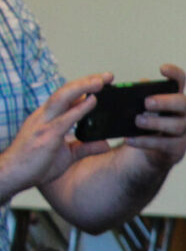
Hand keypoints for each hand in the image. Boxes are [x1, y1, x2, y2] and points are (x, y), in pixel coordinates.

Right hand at [0, 72, 110, 197]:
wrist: (14, 175)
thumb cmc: (36, 165)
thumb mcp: (67, 155)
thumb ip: (86, 148)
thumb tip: (106, 144)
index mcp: (48, 118)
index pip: (67, 96)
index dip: (84, 87)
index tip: (102, 81)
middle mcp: (45, 115)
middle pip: (66, 91)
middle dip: (87, 81)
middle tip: (108, 76)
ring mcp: (44, 123)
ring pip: (63, 97)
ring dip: (83, 87)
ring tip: (101, 82)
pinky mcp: (46, 135)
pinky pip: (65, 118)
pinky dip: (79, 108)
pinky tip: (92, 101)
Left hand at [119, 64, 185, 169]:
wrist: (146, 152)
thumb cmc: (141, 123)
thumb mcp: (137, 107)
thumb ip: (133, 95)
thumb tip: (118, 84)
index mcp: (172, 98)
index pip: (180, 81)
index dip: (174, 73)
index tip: (162, 69)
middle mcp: (182, 113)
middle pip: (184, 103)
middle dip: (166, 102)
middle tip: (147, 102)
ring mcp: (182, 132)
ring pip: (178, 126)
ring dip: (156, 122)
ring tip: (138, 121)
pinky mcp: (177, 149)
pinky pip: (164, 144)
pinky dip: (146, 141)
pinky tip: (130, 139)